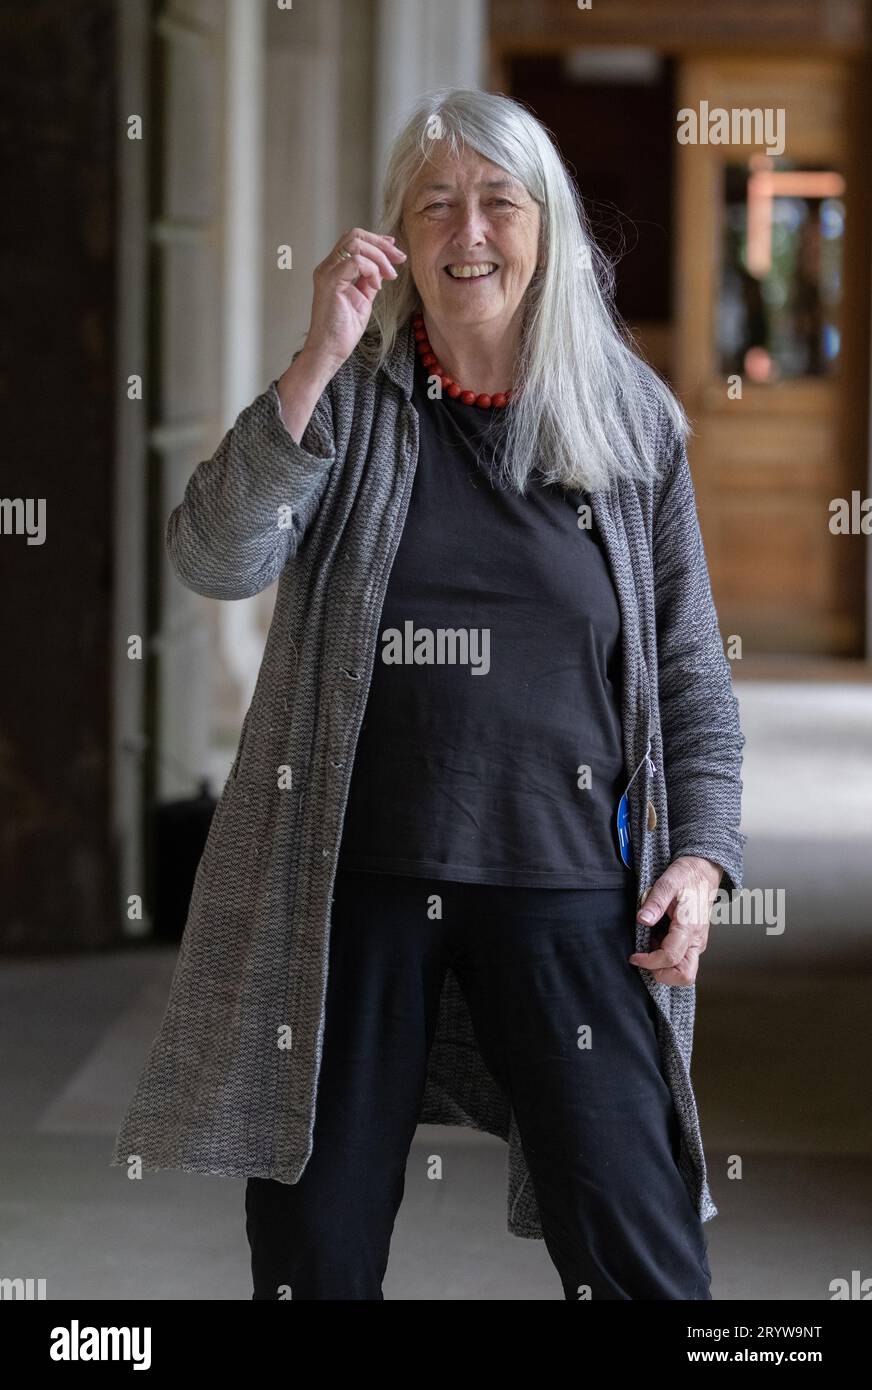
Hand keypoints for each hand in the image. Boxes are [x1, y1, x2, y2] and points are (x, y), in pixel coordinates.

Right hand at [305, 228, 406, 372]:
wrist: (330, 350)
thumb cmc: (343, 330)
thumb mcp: (363, 299)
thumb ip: (369, 281)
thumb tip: (382, 268)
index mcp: (334, 269)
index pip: (354, 240)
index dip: (377, 240)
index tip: (395, 250)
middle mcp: (327, 266)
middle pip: (355, 235)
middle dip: (382, 244)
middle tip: (399, 259)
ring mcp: (327, 272)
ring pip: (355, 244)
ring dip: (379, 257)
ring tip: (390, 275)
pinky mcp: (330, 282)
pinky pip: (355, 261)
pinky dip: (371, 270)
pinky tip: (376, 286)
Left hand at [628, 855, 722, 985]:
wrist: (704, 871)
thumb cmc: (688, 876)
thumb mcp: (668, 882)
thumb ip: (655, 902)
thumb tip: (642, 919)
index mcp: (689, 927)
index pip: (670, 958)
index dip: (649, 962)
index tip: (634, 956)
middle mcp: (696, 940)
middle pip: (684, 975)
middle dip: (662, 974)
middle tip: (645, 960)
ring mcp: (696, 943)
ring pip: (683, 971)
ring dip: (663, 965)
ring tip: (650, 943)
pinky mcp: (693, 943)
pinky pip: (680, 960)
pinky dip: (665, 957)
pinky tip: (656, 938)